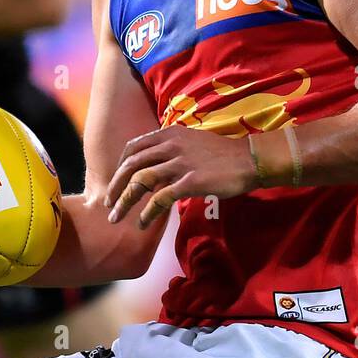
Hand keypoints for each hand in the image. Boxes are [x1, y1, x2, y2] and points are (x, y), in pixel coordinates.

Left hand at [105, 125, 258, 229]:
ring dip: (124, 201)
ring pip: (141, 182)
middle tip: (108, 203)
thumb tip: (154, 165)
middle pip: (132, 165)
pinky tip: (142, 223)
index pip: (133, 148)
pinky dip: (147, 212)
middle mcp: (171, 145)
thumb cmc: (222, 154)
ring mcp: (180, 163)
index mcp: (170, 134)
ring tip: (116, 217)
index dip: (120, 166)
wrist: (249, 159)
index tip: (116, 182)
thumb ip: (171, 149)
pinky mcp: (190, 181)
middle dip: (116, 186)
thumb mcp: (192, 142)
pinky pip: (160, 198)